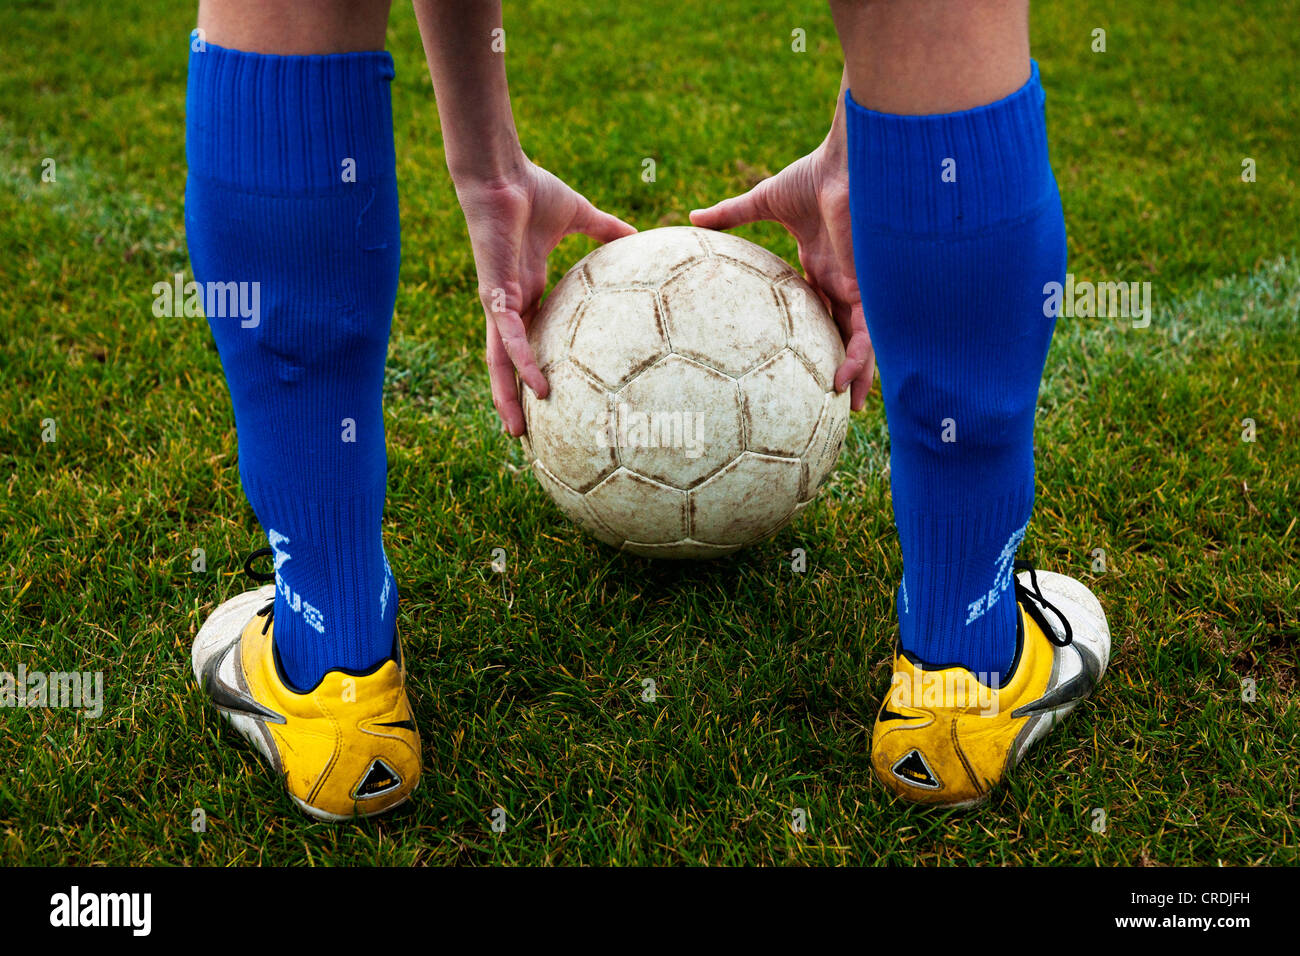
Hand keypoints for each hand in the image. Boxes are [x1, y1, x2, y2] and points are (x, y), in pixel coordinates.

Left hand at [455, 159, 635, 435]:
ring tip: (518, 431)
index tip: (547, 397)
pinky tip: (536, 388)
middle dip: (512, 398)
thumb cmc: (532, 189)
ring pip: (500, 361)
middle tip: (524, 433)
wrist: (501, 172)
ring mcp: (499, 303)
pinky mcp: (495, 295)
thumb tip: (639, 234)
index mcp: (526, 290)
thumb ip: (606, 230)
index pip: (528, 340)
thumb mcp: (579, 216)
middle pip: (508, 362)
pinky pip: (510, 337)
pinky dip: (522, 363)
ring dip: (508, 397)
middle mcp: (510, 304)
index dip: (534, 369)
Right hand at [690, 135, 874, 409]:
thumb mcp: (765, 202)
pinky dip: (857, 359)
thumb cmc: (812, 174)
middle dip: (845, 364)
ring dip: (858, 375)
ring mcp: (858, 286)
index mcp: (823, 266)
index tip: (807, 364)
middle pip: (845, 332)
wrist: (846, 162)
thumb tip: (692, 217)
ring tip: (849, 409)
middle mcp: (844, 280)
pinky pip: (866, 334)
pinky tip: (843, 385)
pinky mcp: (867, 288)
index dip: (817, 337)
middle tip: (837, 400)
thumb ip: (730, 215)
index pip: (821, 310)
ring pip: (861, 341)